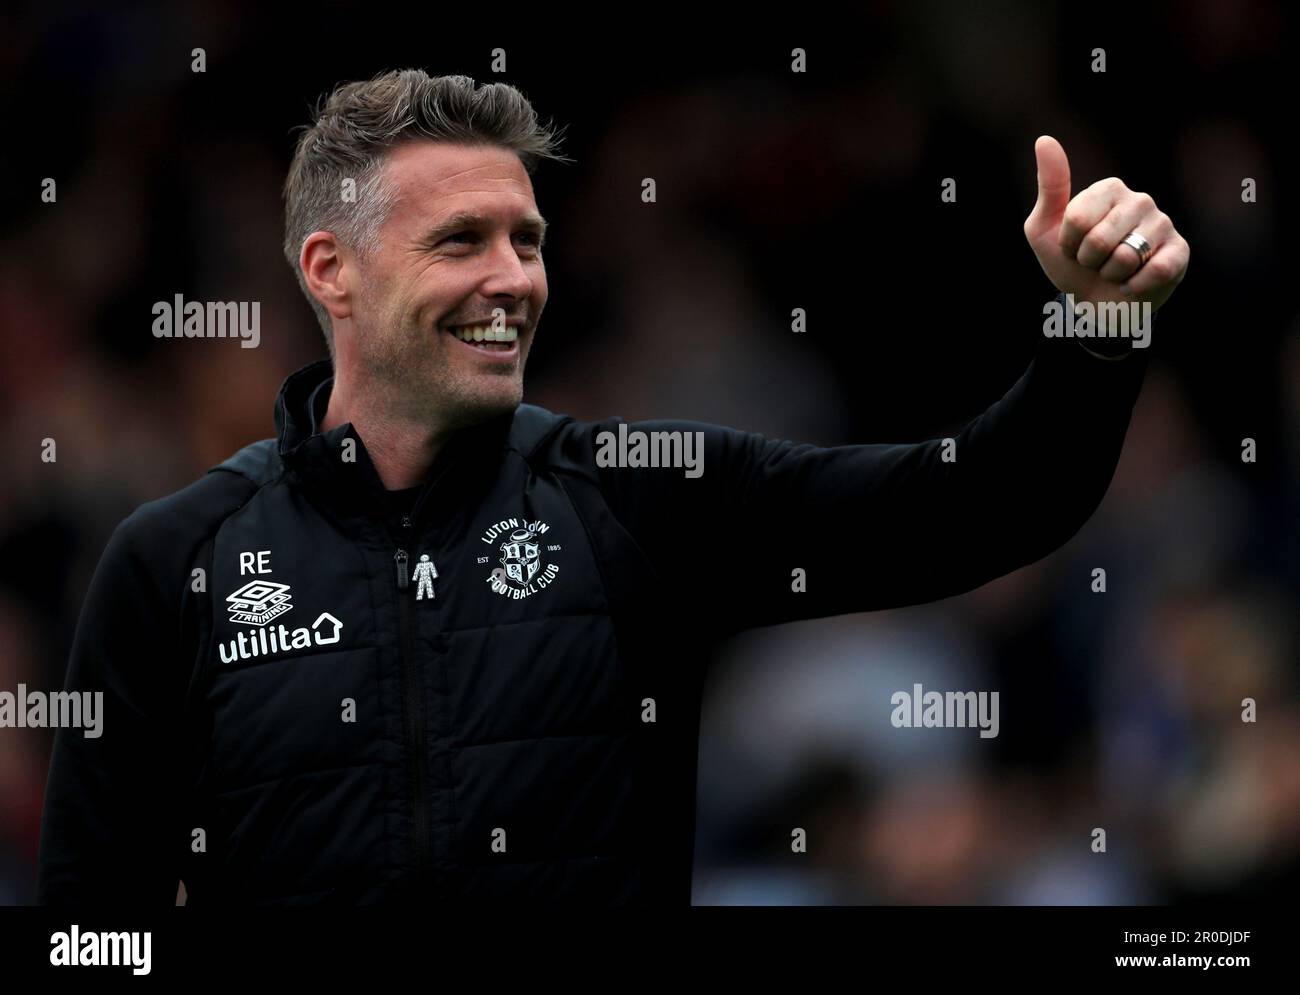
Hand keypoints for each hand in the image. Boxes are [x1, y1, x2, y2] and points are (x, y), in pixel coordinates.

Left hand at [1023, 135, 1188, 311]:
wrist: (1095, 302)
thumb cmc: (1071, 262)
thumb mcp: (1044, 228)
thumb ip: (1049, 187)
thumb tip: (1045, 140)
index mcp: (1109, 189)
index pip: (1076, 218)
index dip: (1067, 244)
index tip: (1072, 247)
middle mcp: (1141, 200)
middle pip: (1099, 240)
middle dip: (1088, 262)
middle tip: (1095, 262)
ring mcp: (1164, 225)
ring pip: (1125, 257)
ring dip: (1111, 275)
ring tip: (1114, 271)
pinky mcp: (1180, 252)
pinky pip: (1155, 271)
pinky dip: (1134, 287)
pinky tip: (1133, 283)